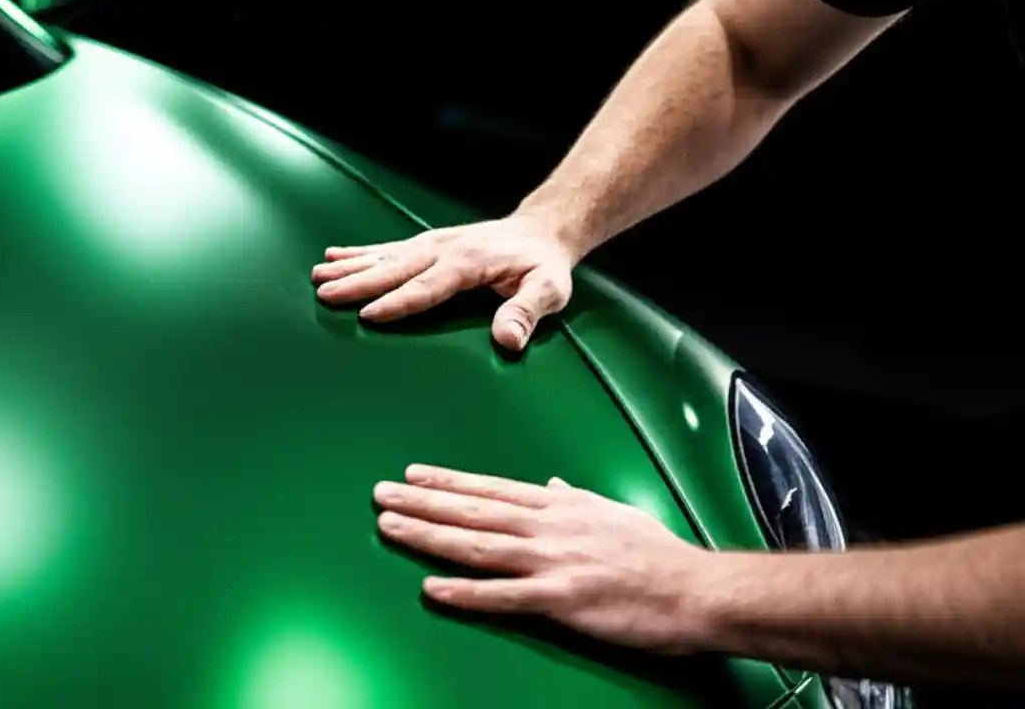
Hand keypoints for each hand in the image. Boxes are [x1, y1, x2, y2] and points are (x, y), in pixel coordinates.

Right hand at [311, 214, 581, 350]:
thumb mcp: (549, 290)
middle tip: (325, 294)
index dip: (399, 302)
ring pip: (384, 256)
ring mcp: (432, 243)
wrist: (542, 231)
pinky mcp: (427, 243)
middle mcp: (444, 249)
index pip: (428, 286)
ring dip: (350, 266)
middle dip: (359, 282)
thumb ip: (527, 313)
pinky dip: (358, 252)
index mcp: (469, 263)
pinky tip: (333, 256)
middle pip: (395, 268)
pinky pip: (387, 248)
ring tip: (317, 276)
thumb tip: (507, 341)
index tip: (369, 314)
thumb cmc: (544, 266)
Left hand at [373, 464, 714, 654]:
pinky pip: (503, 596)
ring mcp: (553, 562)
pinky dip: (465, 592)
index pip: (491, 489)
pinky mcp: (561, 599)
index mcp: (560, 505)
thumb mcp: (612, 511)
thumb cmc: (656, 554)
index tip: (413, 475)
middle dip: (422, 502)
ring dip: (429, 536)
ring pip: (478, 546)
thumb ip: (573, 498)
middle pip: (472, 513)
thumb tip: (548, 484)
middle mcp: (549, 527)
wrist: (694, 590)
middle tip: (381, 495)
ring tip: (390, 528)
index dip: (447, 482)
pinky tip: (432, 588)